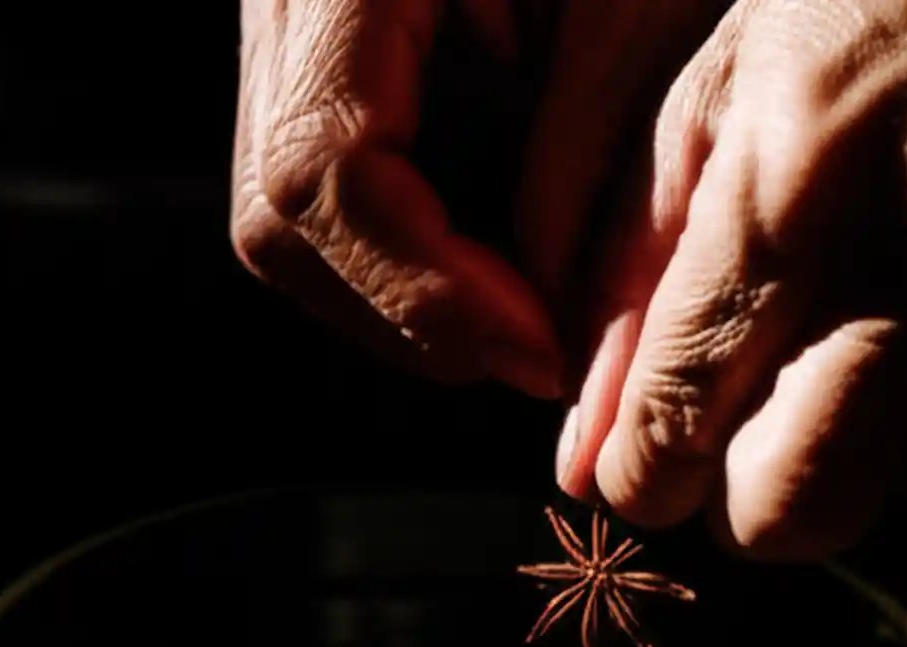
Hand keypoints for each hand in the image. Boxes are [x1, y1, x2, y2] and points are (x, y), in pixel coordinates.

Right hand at [229, 0, 563, 397]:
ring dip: (395, 294)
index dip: (422, 287)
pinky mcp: (308, 47)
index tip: (539, 350)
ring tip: (515, 320)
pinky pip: (313, 181)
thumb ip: (589, 152)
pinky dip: (392, 249)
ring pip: (279, 216)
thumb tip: (552, 322)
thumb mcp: (631, 3)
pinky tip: (479, 269)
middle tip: (533, 353)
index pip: (320, 164)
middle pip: (276, 213)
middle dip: (406, 311)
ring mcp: (280, 21)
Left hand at [530, 0, 906, 557]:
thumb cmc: (834, 1)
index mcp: (782, 184)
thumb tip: (584, 440)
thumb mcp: (694, 102)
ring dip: (851, 477)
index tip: (637, 471)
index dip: (640, 476)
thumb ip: (622, 272)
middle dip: (737, 500)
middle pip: (800, 500)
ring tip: (827, 392)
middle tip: (728, 441)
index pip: (682, 412)